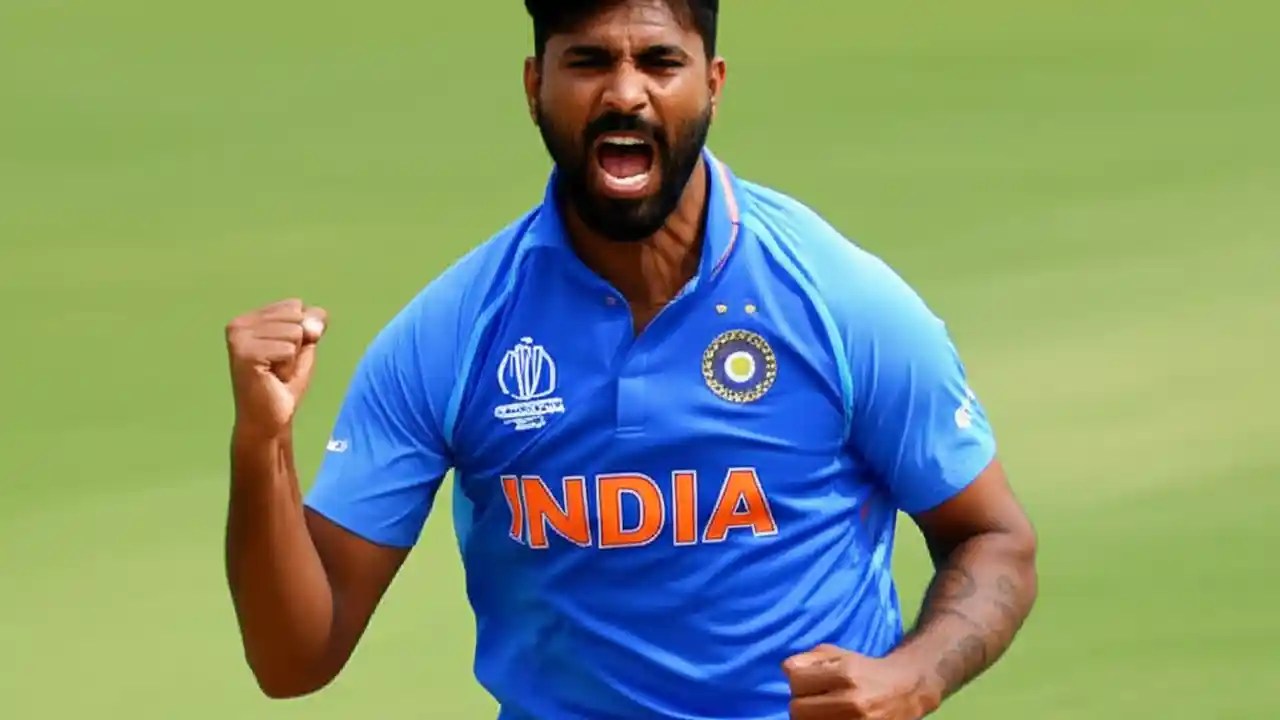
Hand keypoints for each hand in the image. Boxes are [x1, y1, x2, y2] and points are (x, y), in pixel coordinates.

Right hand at [225, 298, 327, 438]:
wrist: (270, 419)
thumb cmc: (285, 383)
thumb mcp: (304, 346)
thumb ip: (312, 324)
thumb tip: (315, 318)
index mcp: (249, 318)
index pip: (294, 305)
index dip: (300, 333)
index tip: (282, 355)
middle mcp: (239, 323)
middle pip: (296, 317)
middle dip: (297, 345)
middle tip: (278, 367)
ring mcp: (239, 338)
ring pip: (294, 332)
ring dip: (292, 358)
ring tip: (275, 372)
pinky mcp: (245, 354)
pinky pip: (288, 349)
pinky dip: (288, 367)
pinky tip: (271, 378)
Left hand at [783, 644, 938, 718]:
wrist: (906, 689)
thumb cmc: (867, 669)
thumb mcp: (839, 654)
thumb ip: (809, 659)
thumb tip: (786, 669)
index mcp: (846, 674)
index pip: (795, 680)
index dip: (797, 679)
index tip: (807, 680)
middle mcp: (851, 701)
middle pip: (797, 709)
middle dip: (801, 702)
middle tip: (813, 699)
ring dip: (810, 717)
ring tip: (821, 710)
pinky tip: (829, 716)